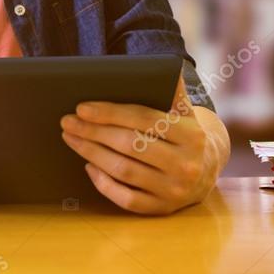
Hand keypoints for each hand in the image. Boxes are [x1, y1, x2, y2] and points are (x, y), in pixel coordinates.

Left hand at [59, 75, 217, 214]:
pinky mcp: (162, 209)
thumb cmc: (183, 132)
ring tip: (70, 138)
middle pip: (129, 145)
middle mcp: (185, 165)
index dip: (110, 113)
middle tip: (67, 122)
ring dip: (91, 153)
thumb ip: (171, 88)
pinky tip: (89, 166)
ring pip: (124, 171)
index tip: (82, 108)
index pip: (143, 120)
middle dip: (93, 132)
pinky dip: (104, 184)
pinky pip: (127, 199)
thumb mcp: (184, 110)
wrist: (206, 169)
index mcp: (191, 135)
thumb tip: (159, 64)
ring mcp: (174, 191)